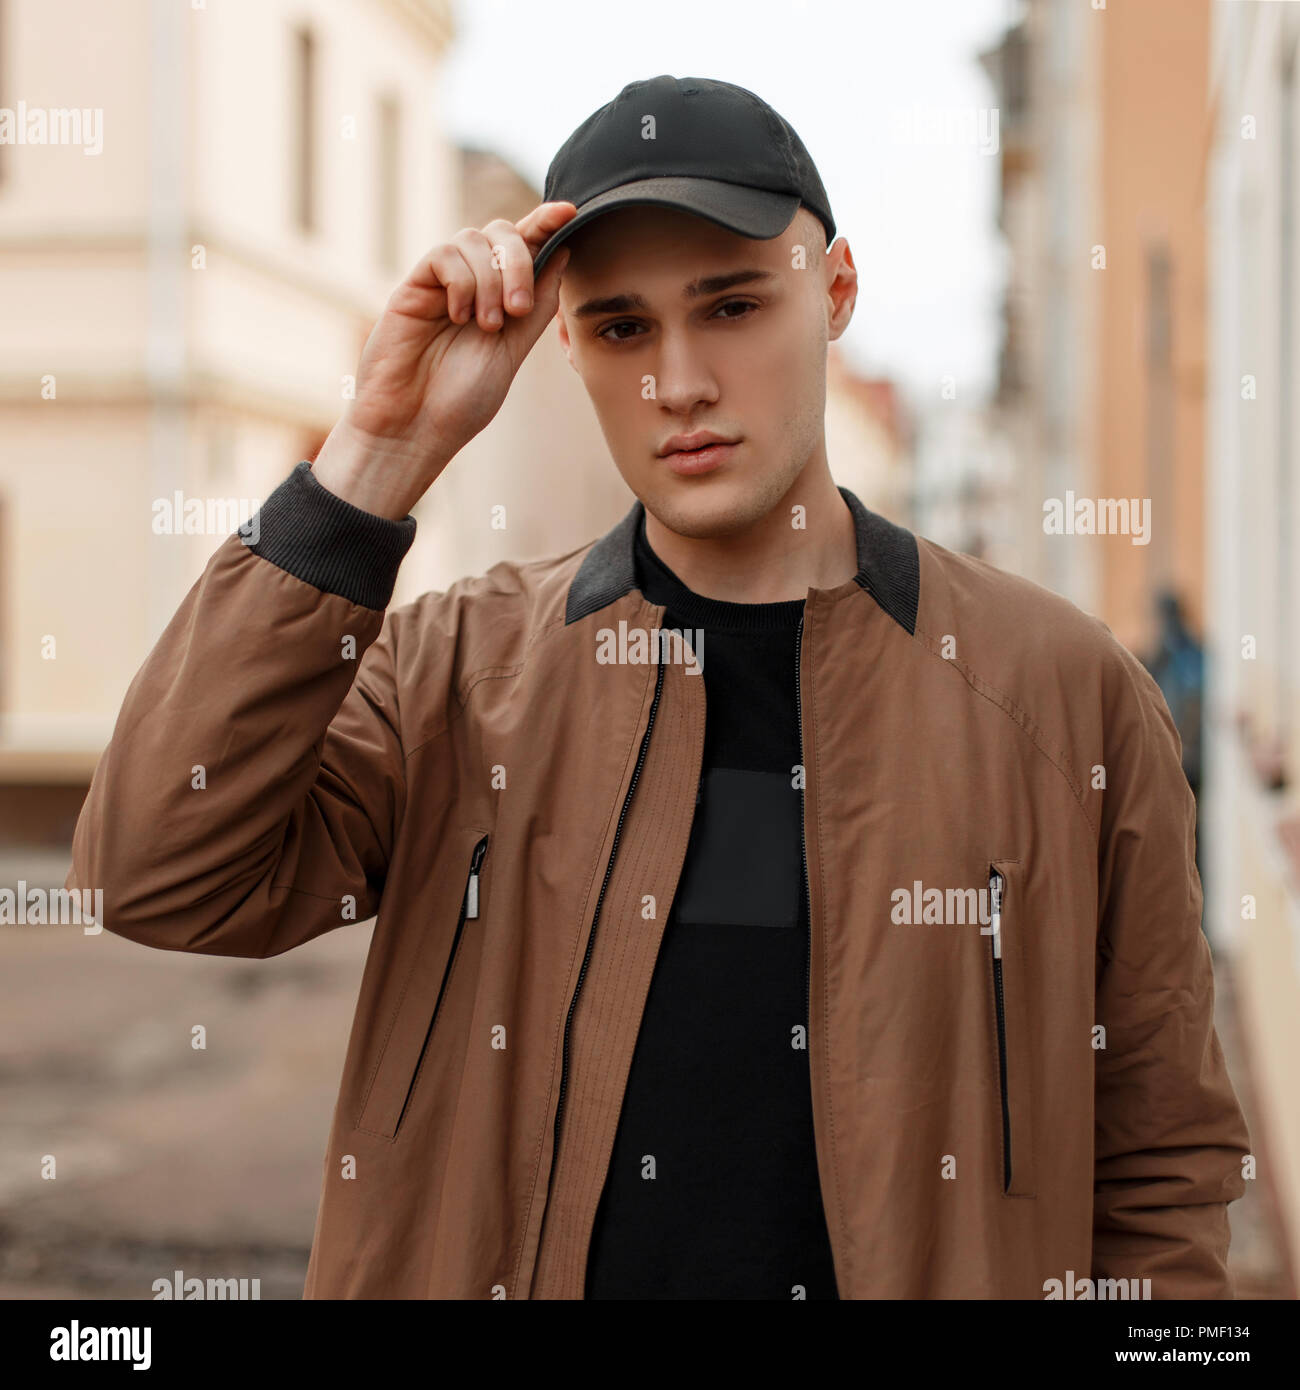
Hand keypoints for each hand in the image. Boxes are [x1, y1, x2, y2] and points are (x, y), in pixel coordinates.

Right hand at [312, 201, 578, 517]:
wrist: (414, 428)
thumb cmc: (459, 401)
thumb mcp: (512, 352)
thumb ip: (535, 306)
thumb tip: (563, 254)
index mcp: (500, 300)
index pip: (524, 249)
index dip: (544, 224)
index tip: (568, 212)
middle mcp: (471, 286)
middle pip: (501, 234)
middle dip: (519, 262)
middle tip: (516, 309)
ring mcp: (441, 285)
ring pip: (473, 240)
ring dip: (490, 281)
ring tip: (485, 326)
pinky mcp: (413, 288)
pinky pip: (443, 255)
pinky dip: (461, 282)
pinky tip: (458, 317)